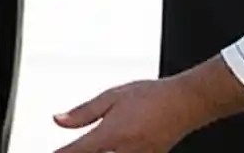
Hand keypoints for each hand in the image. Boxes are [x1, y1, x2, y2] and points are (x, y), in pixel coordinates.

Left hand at [51, 79, 200, 152]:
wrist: (185, 103)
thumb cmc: (152, 96)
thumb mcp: (112, 96)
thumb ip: (84, 112)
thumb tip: (59, 120)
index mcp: (111, 134)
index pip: (76, 151)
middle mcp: (123, 152)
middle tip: (76, 147)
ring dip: (101, 152)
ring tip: (97, 144)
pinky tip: (114, 147)